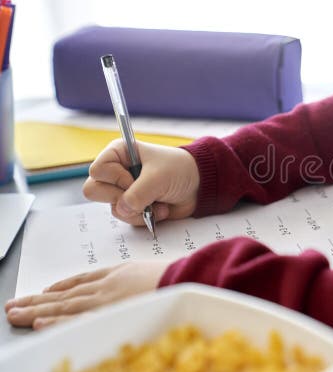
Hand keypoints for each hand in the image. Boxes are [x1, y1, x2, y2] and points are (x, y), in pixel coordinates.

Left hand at [4, 261, 170, 329]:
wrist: (188, 278)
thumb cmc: (179, 276)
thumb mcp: (156, 271)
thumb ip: (141, 278)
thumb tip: (138, 284)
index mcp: (119, 273)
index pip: (84, 279)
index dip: (63, 286)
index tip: (46, 291)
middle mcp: (107, 286)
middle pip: (66, 294)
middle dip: (37, 301)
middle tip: (14, 305)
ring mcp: (107, 299)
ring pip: (65, 306)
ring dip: (37, 311)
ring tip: (15, 314)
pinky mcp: (110, 312)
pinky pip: (79, 319)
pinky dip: (59, 321)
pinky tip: (41, 324)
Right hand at [83, 139, 199, 226]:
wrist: (199, 187)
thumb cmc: (180, 171)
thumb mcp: (159, 178)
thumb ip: (138, 194)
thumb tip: (122, 209)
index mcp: (118, 153)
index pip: (97, 171)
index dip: (116, 179)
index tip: (135, 179)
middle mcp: (116, 171)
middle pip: (94, 191)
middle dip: (120, 197)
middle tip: (141, 193)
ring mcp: (123, 191)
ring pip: (112, 208)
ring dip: (138, 210)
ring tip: (158, 202)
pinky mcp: (132, 206)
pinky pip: (126, 219)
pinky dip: (144, 217)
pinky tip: (161, 209)